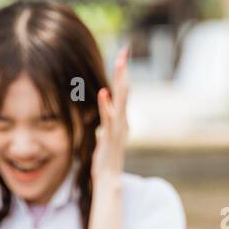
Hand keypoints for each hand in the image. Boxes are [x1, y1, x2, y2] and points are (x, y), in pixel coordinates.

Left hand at [92, 46, 128, 182]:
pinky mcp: (110, 138)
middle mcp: (123, 121)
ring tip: (120, 64)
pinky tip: (103, 92)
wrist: (108, 178)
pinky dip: (106, 106)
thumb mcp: (105, 130)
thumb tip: (104, 96)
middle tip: (125, 50)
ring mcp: (118, 129)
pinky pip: (108, 119)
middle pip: (125, 91)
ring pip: (120, 101)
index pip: (123, 90)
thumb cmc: (106, 156)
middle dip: (124, 70)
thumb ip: (106, 113)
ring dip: (120, 82)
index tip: (123, 53)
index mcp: (121, 118)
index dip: (122, 72)